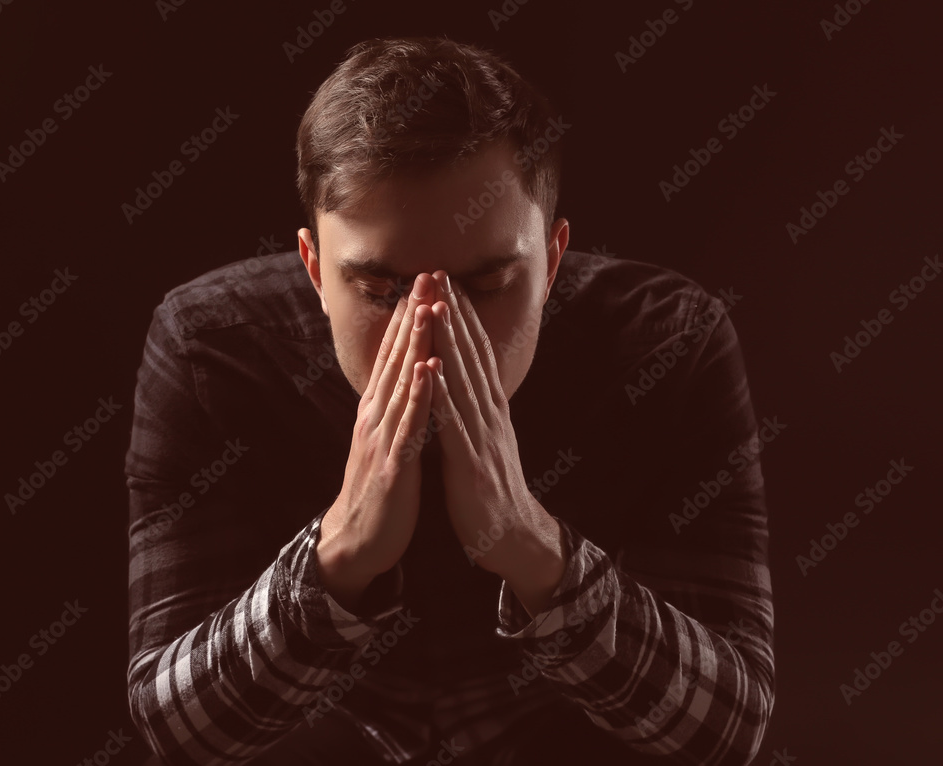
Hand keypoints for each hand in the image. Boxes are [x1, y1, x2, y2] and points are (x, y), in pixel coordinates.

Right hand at [316, 274, 439, 611]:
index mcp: (379, 409)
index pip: (395, 353)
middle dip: (414, 313)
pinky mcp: (392, 464)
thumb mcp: (385, 438)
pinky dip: (421, 395)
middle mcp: (377, 415)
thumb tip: (408, 374)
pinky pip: (410, 425)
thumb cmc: (379, 487)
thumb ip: (395, 406)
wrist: (357, 541)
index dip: (410, 315)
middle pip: (397, 356)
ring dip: (416, 342)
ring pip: (403, 382)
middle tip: (428, 272)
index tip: (426, 279)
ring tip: (430, 305)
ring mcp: (383, 437)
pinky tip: (431, 368)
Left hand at [427, 272, 565, 617]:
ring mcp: (482, 436)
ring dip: (448, 343)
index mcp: (489, 409)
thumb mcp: (484, 440)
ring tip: (434, 307)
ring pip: (462, 382)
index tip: (445, 283)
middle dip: (453, 314)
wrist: (512, 537)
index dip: (461, 318)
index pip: (475, 354)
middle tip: (439, 274)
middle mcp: (489, 414)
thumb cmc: (491, 488)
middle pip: (470, 356)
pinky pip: (453, 425)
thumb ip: (473, 409)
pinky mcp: (470, 463)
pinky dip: (443, 396)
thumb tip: (459, 380)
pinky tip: (431, 371)